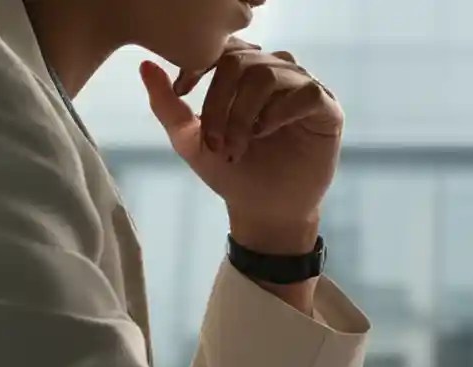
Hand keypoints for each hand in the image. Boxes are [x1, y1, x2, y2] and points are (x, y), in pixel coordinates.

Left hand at [139, 39, 342, 255]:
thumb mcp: (190, 140)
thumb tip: (144, 66)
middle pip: (243, 61)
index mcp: (248, 73)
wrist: (264, 211)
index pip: (224, 49)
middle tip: (216, 140)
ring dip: (245, 110)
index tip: (183, 92)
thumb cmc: (232, 174)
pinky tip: (265, 133)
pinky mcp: (328, 111)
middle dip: (221, 100)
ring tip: (238, 144)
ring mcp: (305, 90)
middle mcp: (279, 74)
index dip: (200, 66)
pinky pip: (306, 92)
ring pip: (270, 73)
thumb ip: (167, 105)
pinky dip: (280, 111)